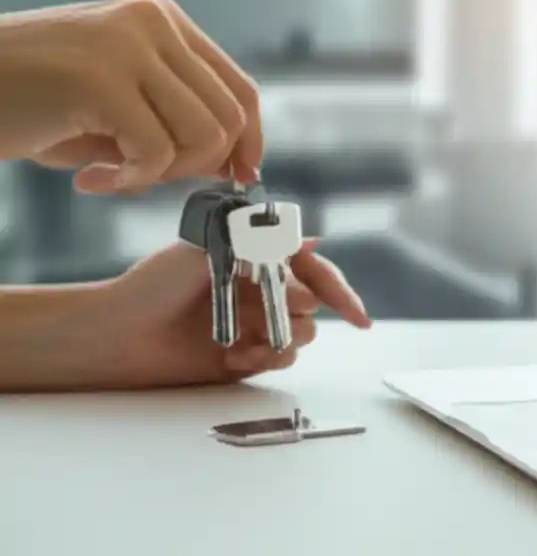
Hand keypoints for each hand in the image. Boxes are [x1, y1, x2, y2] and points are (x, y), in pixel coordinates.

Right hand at [0, 0, 262, 191]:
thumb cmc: (29, 101)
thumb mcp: (117, 104)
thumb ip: (176, 122)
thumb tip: (238, 163)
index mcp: (162, 20)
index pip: (239, 87)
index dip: (247, 141)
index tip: (235, 177)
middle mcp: (153, 23)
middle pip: (230, 116)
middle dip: (197, 165)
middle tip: (143, 175)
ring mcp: (128, 46)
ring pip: (204, 135)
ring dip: (163, 174)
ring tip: (110, 172)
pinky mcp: (101, 80)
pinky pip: (157, 152)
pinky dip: (130, 179)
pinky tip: (89, 177)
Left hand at [97, 239, 370, 387]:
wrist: (116, 335)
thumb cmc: (152, 286)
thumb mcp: (205, 251)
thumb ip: (259, 247)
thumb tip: (310, 241)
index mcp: (254, 256)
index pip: (312, 268)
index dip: (338, 289)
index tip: (357, 315)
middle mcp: (260, 287)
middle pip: (313, 302)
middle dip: (294, 310)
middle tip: (265, 313)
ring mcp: (256, 322)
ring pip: (303, 334)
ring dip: (281, 338)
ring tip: (247, 341)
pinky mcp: (248, 355)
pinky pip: (282, 359)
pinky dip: (265, 358)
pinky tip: (235, 357)